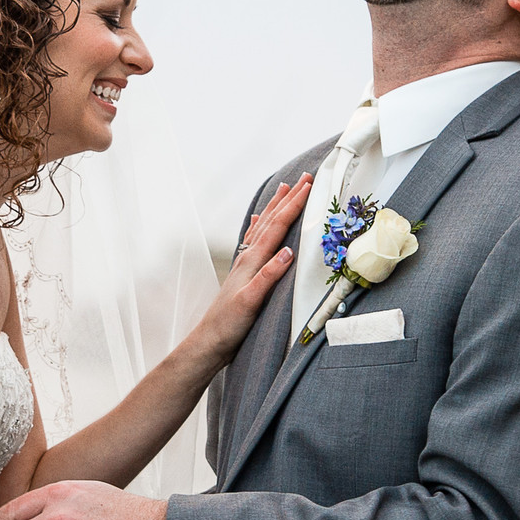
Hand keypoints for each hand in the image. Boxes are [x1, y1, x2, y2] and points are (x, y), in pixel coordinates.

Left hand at [189, 174, 313, 366]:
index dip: (294, 205)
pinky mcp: (243, 273)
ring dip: (274, 207)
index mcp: (252, 261)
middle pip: (271, 220)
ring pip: (262, 227)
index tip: (309, 186)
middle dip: (288, 198)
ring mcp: (244, 264)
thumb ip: (269, 276)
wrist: (210, 340)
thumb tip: (287, 252)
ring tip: (283, 189)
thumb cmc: (229, 324)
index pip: (277, 226)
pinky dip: (259, 226)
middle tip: (304, 178)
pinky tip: (257, 221)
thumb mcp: (251, 302)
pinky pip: (253, 241)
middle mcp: (247, 257)